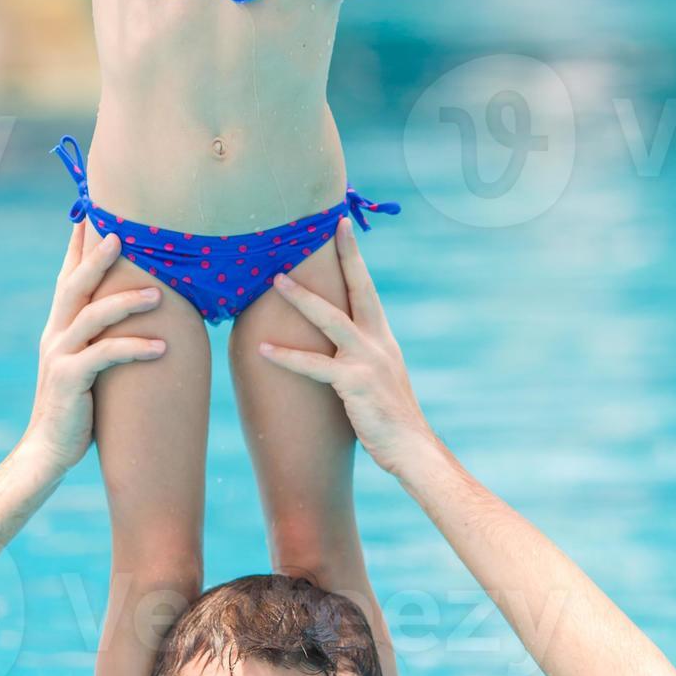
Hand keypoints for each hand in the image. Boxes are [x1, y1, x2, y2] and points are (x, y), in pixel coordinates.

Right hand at [21, 223, 165, 477]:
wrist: (48, 450)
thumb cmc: (77, 405)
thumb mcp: (85, 362)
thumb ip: (98, 336)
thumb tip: (130, 311)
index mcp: (58, 327)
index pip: (66, 277)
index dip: (77, 245)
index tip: (90, 212)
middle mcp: (55, 335)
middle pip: (74, 286)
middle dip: (97, 258)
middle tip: (122, 234)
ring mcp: (59, 357)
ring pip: (92, 317)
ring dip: (126, 301)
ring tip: (159, 292)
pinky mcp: (70, 381)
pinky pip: (105, 356)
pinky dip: (134, 348)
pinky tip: (161, 346)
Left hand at [260, 217, 431, 478]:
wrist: (412, 448)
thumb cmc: (390, 417)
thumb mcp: (379, 377)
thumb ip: (360, 356)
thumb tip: (334, 344)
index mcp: (382, 338)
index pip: (366, 289)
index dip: (354, 256)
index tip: (342, 226)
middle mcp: (378, 342)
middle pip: (358, 289)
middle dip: (344, 256)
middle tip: (326, 226)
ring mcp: (368, 361)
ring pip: (330, 319)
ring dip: (302, 298)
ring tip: (276, 280)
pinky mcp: (354, 384)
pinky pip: (314, 366)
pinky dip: (287, 357)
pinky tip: (264, 350)